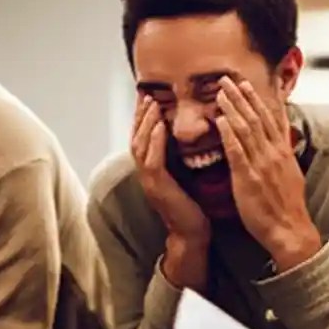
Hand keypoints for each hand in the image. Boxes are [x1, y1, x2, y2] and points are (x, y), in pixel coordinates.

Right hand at [130, 96, 210, 288]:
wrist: (192, 234)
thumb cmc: (193, 207)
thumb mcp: (185, 177)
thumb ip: (180, 158)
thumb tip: (188, 138)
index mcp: (152, 171)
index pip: (143, 138)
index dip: (143, 118)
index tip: (148, 98)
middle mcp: (145, 174)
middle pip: (136, 137)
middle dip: (140, 115)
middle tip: (145, 94)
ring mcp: (149, 181)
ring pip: (140, 145)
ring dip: (146, 123)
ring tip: (152, 104)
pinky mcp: (157, 187)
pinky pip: (152, 159)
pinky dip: (156, 141)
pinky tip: (161, 125)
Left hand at [215, 77, 320, 271]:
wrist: (290, 231)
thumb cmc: (288, 207)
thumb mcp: (292, 174)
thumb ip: (284, 155)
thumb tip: (283, 141)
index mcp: (283, 151)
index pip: (271, 118)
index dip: (258, 99)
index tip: (248, 83)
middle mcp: (273, 153)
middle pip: (256, 117)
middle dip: (240, 96)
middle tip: (226, 78)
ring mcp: (261, 164)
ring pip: (246, 129)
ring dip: (232, 108)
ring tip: (219, 92)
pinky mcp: (248, 178)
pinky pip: (237, 152)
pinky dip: (228, 134)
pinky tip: (220, 120)